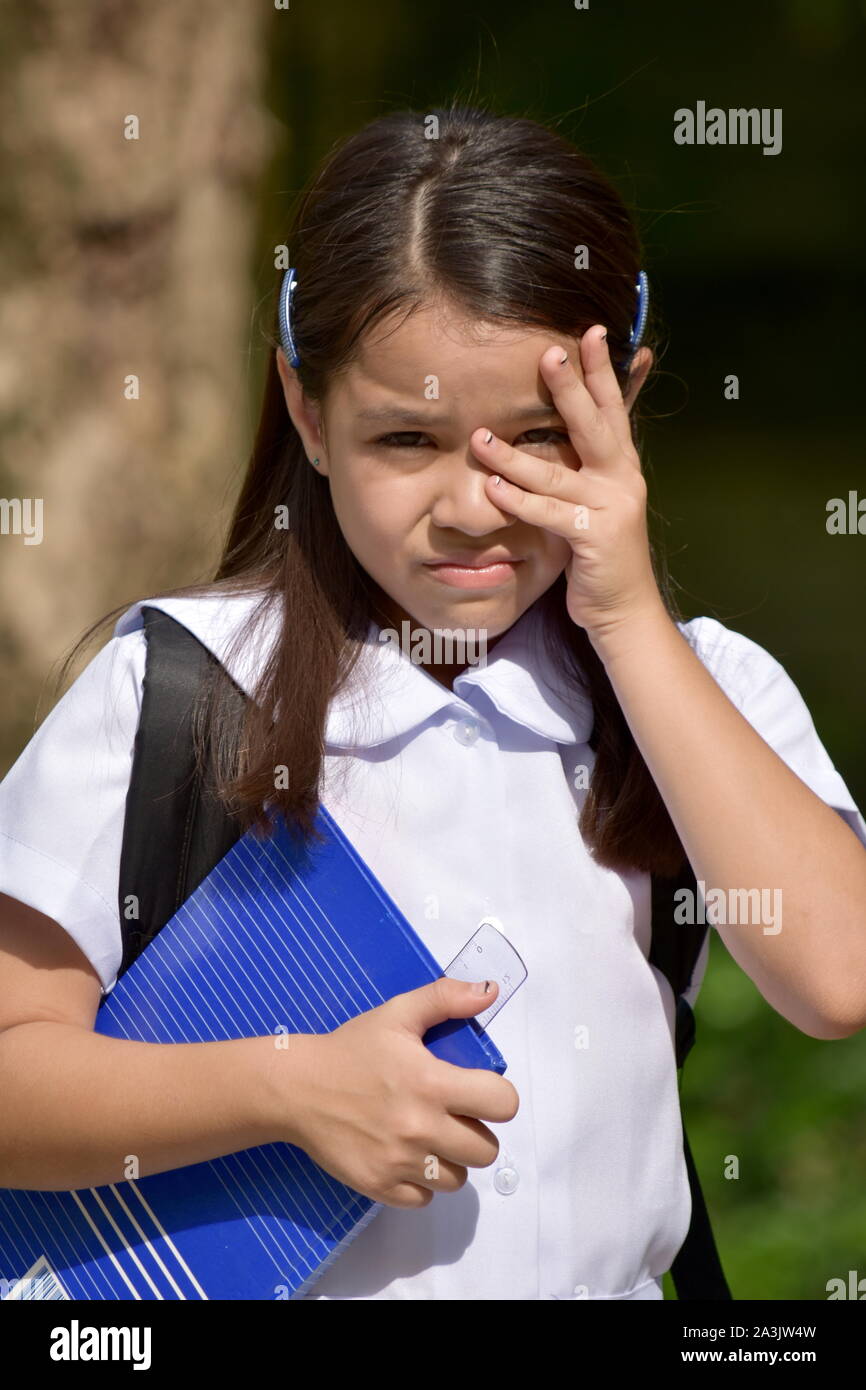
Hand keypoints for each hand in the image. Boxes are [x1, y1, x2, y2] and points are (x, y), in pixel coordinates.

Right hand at [276, 977, 518, 1208]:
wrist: (297, 1088)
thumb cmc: (352, 1049)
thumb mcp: (398, 1013)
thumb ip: (446, 998)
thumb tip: (490, 992)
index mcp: (431, 1082)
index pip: (501, 1104)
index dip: (498, 1098)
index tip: (479, 1092)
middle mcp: (420, 1127)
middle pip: (486, 1151)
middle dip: (476, 1132)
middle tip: (453, 1116)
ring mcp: (399, 1162)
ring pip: (457, 1179)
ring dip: (450, 1160)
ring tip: (429, 1138)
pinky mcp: (379, 1186)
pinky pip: (423, 1199)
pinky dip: (421, 1183)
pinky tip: (406, 1158)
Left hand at [471, 326, 665, 645]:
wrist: (624, 610)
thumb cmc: (601, 554)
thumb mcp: (597, 501)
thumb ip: (585, 466)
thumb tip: (562, 437)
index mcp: (622, 465)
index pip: (612, 407)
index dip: (601, 369)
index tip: (589, 331)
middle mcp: (622, 478)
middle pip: (593, 424)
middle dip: (571, 386)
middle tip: (549, 352)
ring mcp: (612, 506)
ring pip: (557, 471)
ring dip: (514, 454)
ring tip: (479, 438)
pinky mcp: (596, 536)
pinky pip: (550, 513)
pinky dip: (518, 500)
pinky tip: (491, 488)